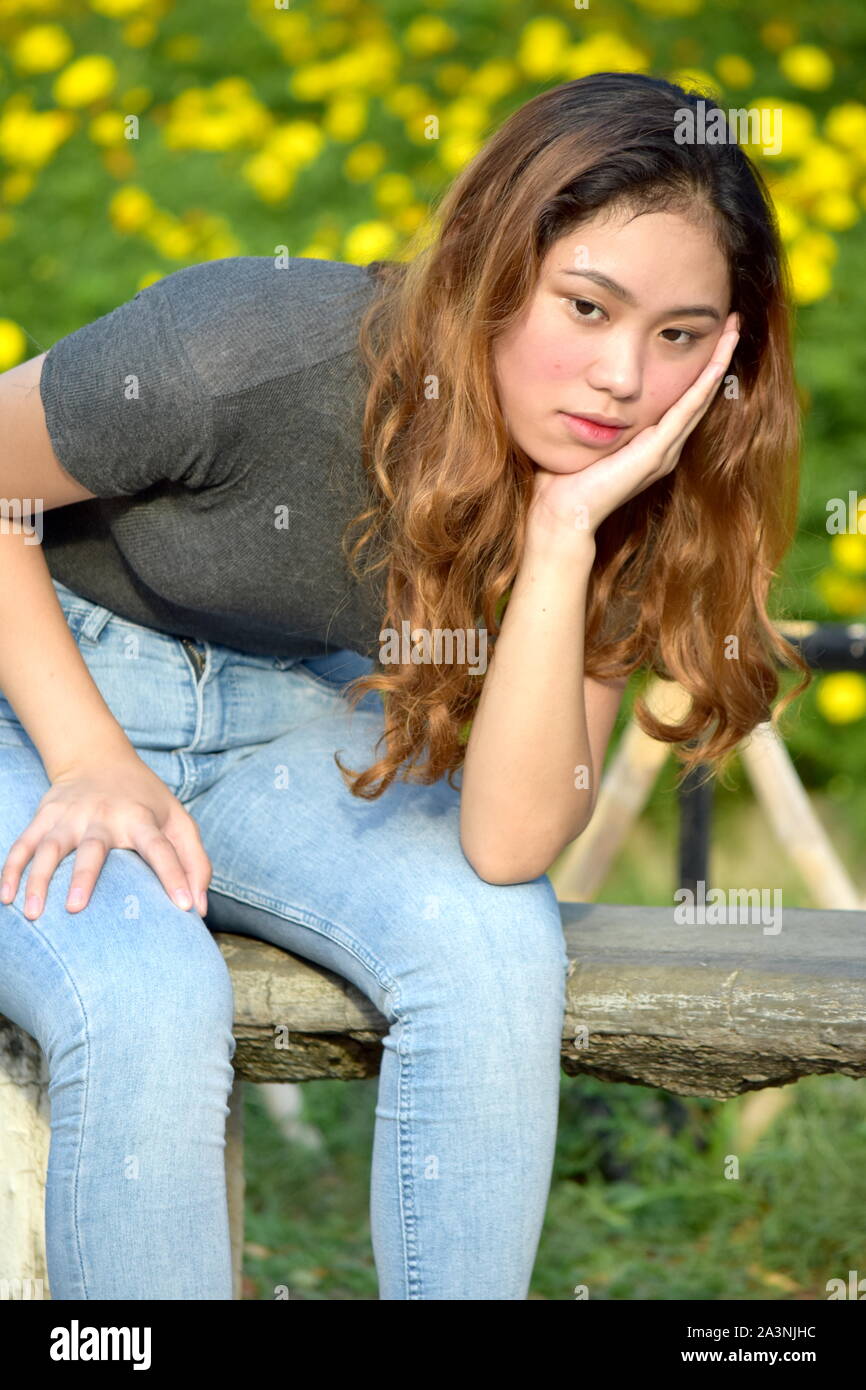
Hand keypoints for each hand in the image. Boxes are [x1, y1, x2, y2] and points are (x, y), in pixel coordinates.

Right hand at [0, 752, 211, 919]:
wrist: (98, 757)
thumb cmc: (145, 800)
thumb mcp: (178, 820)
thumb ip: (195, 862)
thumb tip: (200, 908)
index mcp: (141, 818)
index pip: (162, 848)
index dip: (175, 875)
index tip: (186, 906)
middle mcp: (103, 816)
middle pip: (93, 847)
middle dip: (83, 877)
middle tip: (76, 908)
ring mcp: (70, 816)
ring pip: (49, 847)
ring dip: (38, 879)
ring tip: (33, 913)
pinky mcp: (45, 817)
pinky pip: (23, 844)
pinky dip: (11, 870)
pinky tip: (6, 897)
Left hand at [527, 312, 739, 544]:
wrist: (563, 513)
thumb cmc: (565, 480)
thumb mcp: (587, 437)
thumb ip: (595, 415)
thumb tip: (585, 387)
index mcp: (652, 444)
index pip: (683, 398)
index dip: (698, 366)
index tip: (709, 332)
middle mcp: (665, 447)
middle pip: (699, 394)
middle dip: (717, 356)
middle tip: (733, 322)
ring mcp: (664, 451)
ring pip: (699, 398)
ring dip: (718, 362)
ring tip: (732, 331)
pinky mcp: (655, 453)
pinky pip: (685, 411)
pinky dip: (703, 385)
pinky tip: (716, 362)